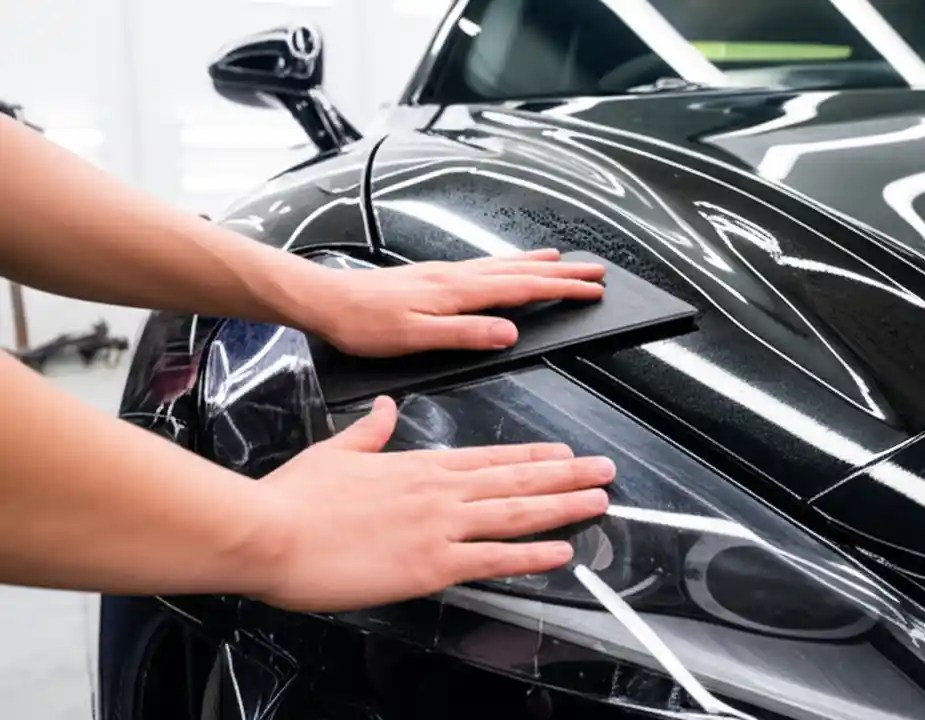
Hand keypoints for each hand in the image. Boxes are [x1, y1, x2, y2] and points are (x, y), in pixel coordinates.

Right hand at [250, 396, 613, 611]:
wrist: (267, 530)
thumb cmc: (294, 497)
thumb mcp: (336, 450)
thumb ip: (370, 431)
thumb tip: (386, 411)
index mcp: (419, 465)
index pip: (490, 457)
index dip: (533, 456)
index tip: (563, 453)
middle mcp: (439, 492)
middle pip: (516, 480)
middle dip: (566, 476)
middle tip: (604, 471)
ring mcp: (439, 527)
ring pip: (517, 512)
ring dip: (564, 506)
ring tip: (599, 500)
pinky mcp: (431, 565)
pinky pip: (494, 559)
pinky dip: (531, 555)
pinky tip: (561, 551)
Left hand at [308, 249, 605, 356]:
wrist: (325, 300)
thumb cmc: (364, 324)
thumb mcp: (416, 338)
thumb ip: (466, 334)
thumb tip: (510, 333)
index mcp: (457, 292)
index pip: (523, 289)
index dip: (561, 290)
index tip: (593, 290)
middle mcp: (456, 277)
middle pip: (521, 271)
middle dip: (562, 272)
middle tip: (595, 271)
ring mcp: (444, 273)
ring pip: (503, 265)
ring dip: (537, 264)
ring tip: (563, 261)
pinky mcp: (432, 276)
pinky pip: (484, 266)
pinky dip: (508, 264)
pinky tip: (506, 267)